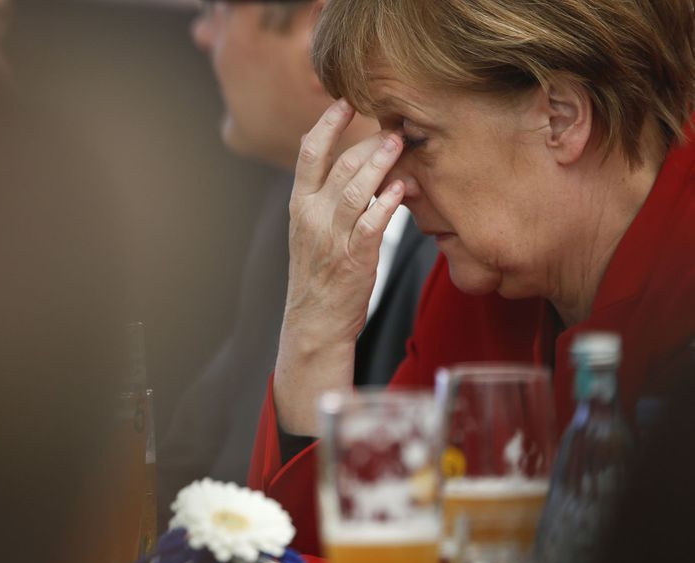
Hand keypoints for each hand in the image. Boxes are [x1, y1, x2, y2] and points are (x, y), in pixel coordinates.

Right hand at [275, 99, 405, 435]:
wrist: (313, 322)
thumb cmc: (318, 274)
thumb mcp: (311, 230)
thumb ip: (328, 197)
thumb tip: (359, 164)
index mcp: (300, 205)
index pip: (308, 152)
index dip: (327, 123)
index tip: (345, 101)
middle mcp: (311, 216)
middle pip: (339, 164)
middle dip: (368, 141)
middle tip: (393, 128)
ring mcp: (331, 237)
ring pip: (355, 188)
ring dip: (380, 163)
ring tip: (400, 145)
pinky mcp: (353, 258)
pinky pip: (371, 223)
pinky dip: (387, 203)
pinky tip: (401, 189)